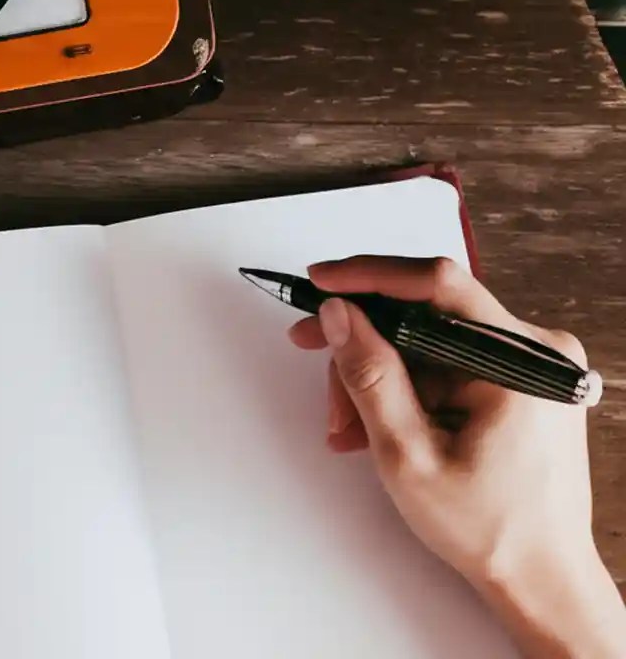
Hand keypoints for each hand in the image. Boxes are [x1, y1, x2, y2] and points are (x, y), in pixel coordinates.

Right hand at [288, 256, 625, 657]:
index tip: (321, 280)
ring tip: (346, 428)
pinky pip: (445, 365)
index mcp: (521, 361)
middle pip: (425, 317)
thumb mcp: (408, 454)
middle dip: (363, 345)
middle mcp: (535, 351)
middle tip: (311, 354)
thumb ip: (371, 376)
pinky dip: (406, 389)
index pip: (438, 285)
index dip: (370, 275)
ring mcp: (529, 367)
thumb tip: (339, 314)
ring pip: (427, 344)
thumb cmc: (491, 530)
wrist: (541, 577)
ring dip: (377, 377)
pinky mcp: (518, 383)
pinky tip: (376, 425)